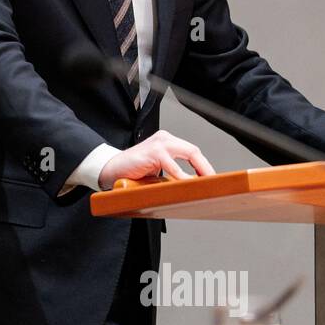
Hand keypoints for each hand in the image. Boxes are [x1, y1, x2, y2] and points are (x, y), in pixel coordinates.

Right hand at [98, 130, 215, 187]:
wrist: (111, 170)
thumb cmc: (134, 172)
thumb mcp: (157, 171)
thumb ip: (173, 173)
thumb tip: (193, 186)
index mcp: (166, 141)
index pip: (192, 151)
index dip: (204, 166)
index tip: (212, 179)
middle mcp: (164, 138)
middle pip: (194, 150)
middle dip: (206, 168)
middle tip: (213, 182)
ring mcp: (159, 143)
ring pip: (189, 153)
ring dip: (200, 170)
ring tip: (206, 183)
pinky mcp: (152, 152)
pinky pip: (173, 165)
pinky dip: (182, 176)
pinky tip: (187, 184)